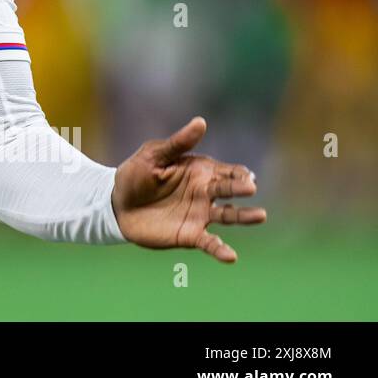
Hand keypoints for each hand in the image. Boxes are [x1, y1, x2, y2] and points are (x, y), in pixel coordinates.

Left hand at [111, 116, 265, 262]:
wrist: (116, 204)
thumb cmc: (135, 175)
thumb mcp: (153, 154)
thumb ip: (178, 143)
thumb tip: (201, 121)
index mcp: (199, 171)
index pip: (226, 170)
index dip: (238, 171)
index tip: (246, 174)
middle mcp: (205, 193)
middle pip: (229, 190)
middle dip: (241, 188)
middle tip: (250, 187)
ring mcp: (200, 215)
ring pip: (228, 216)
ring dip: (244, 216)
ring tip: (260, 216)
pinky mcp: (190, 235)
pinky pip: (209, 243)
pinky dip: (221, 250)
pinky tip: (230, 256)